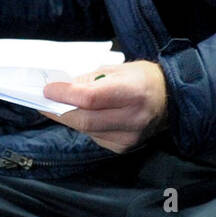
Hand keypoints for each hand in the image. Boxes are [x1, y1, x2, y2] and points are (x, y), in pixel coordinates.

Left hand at [42, 61, 168, 153]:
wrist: (169, 100)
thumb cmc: (142, 78)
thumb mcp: (118, 69)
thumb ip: (90, 80)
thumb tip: (62, 88)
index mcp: (133, 92)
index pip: (91, 98)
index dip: (65, 94)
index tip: (48, 90)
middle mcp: (133, 118)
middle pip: (84, 119)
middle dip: (60, 110)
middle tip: (46, 102)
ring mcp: (128, 136)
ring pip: (87, 130)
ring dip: (71, 118)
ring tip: (65, 106)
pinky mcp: (123, 147)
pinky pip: (94, 137)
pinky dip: (86, 126)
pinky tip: (90, 116)